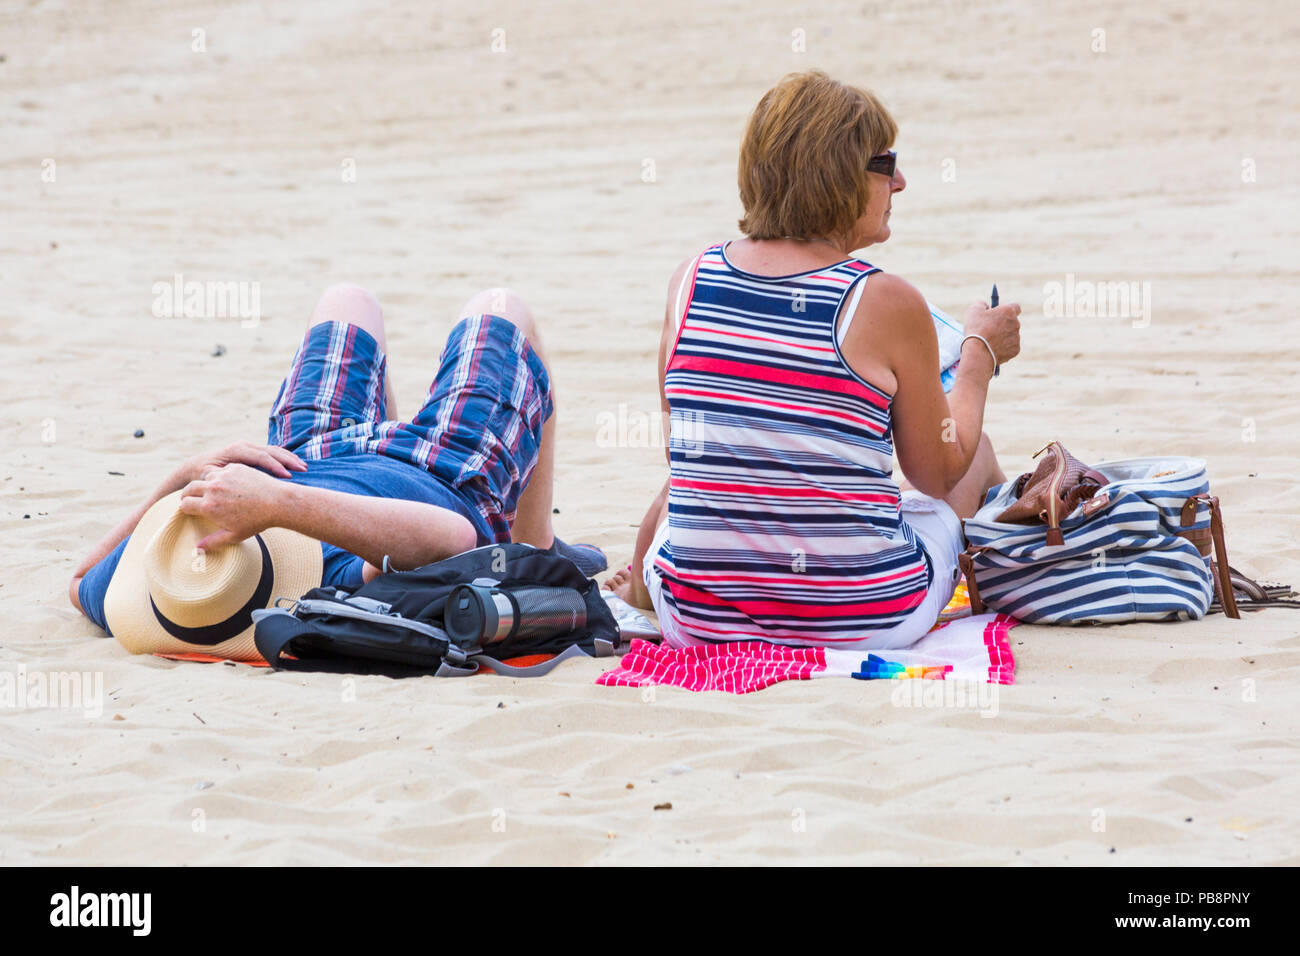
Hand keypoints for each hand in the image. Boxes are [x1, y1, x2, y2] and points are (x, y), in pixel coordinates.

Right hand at [178, 463, 288, 550]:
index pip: (184, 504)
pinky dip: (223, 476)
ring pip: (206, 477)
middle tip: (192, 499)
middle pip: (189, 488)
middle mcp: (212, 489)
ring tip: (212, 491)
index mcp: (208, 506)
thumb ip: (213, 542)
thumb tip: (198, 549)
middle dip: (189, 494)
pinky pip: (222, 470)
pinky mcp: (235, 467)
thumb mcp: (234, 535)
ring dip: (206, 484)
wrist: (278, 503)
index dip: (186, 508)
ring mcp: (223, 476)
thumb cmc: (257, 521)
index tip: (191, 510)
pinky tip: (230, 483)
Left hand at [183, 441, 305, 483]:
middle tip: (302, 470)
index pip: (259, 456)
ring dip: (289, 458)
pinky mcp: (254, 451)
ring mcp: (250, 447)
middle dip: (287, 460)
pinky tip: (297, 465)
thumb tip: (235, 480)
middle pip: (270, 451)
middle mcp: (243, 446)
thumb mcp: (209, 476)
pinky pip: (273, 452)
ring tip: (303, 467)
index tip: (288, 476)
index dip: (275, 465)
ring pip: (274, 450)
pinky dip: (286, 457)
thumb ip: (222, 477)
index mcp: (234, 450)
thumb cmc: (203, 474)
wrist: (198, 466)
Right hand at [963, 300, 1021, 364]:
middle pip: (1012, 322)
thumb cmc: (976, 330)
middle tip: (990, 329)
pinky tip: (992, 349)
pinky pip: (1010, 347)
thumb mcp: (974, 310)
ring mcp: (1017, 337)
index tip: (999, 313)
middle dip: (1003, 324)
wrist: (979, 353)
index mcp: (1008, 311)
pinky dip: (1003, 348)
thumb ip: (982, 304)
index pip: (1015, 306)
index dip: (1006, 309)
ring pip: (1011, 335)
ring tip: (989, 341)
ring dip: (1002, 336)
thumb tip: (986, 306)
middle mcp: (1016, 323)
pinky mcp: (1015, 350)